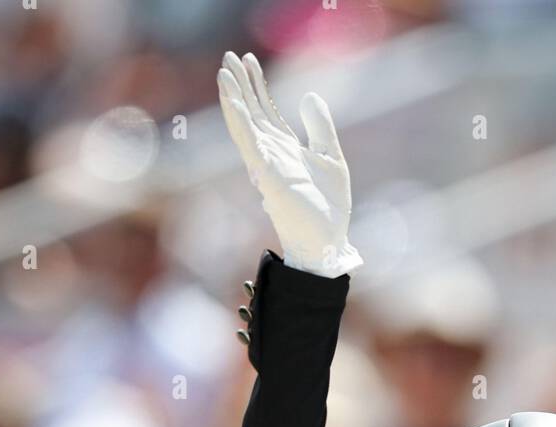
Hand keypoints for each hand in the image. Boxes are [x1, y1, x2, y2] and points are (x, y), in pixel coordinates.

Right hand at [217, 49, 362, 277]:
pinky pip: (250, 145)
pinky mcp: (268, 176)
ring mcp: (267, 165)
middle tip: (229, 56)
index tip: (249, 60)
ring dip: (234, 98)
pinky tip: (233, 102)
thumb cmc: (328, 207)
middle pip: (252, 112)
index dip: (258, 85)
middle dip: (241, 84)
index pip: (266, 111)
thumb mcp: (330, 157)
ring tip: (225, 72)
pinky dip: (241, 123)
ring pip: (245, 125)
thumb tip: (309, 96)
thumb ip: (320, 127)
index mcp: (286, 149)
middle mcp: (272, 154)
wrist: (328, 241)